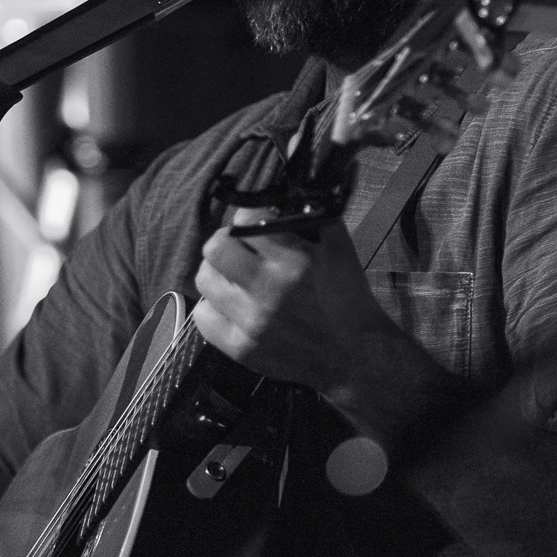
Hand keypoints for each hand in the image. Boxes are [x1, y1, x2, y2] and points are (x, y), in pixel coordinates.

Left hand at [193, 216, 398, 396]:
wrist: (354, 358)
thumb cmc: (347, 297)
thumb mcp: (339, 248)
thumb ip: (310, 218)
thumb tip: (279, 198)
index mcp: (295, 261)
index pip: (245, 220)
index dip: (248, 218)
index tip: (254, 227)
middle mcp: (268, 290)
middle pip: (215, 248)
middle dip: (225, 242)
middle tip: (238, 250)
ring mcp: (251, 323)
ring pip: (204, 280)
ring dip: (218, 274)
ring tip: (234, 279)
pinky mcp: (240, 349)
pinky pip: (202, 317)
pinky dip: (214, 307)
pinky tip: (232, 307)